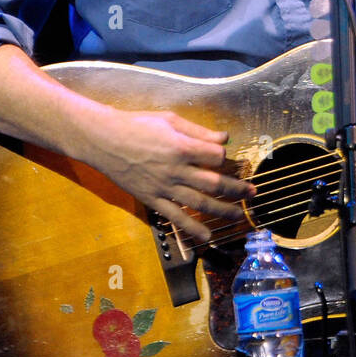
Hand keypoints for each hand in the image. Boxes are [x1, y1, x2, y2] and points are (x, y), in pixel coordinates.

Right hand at [81, 108, 254, 243]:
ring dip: (223, 210)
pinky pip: (175, 217)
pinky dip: (193, 228)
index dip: (226, 159)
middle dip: (237, 189)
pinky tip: (207, 236)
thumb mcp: (170, 120)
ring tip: (239, 214)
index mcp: (181, 147)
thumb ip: (199, 131)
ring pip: (200, 203)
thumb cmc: (137, 124)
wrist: (103, 139)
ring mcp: (163, 187)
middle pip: (214, 183)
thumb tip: (225, 138)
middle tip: (253, 193)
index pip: (216, 157)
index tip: (229, 160)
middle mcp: (176, 169)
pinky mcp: (152, 199)